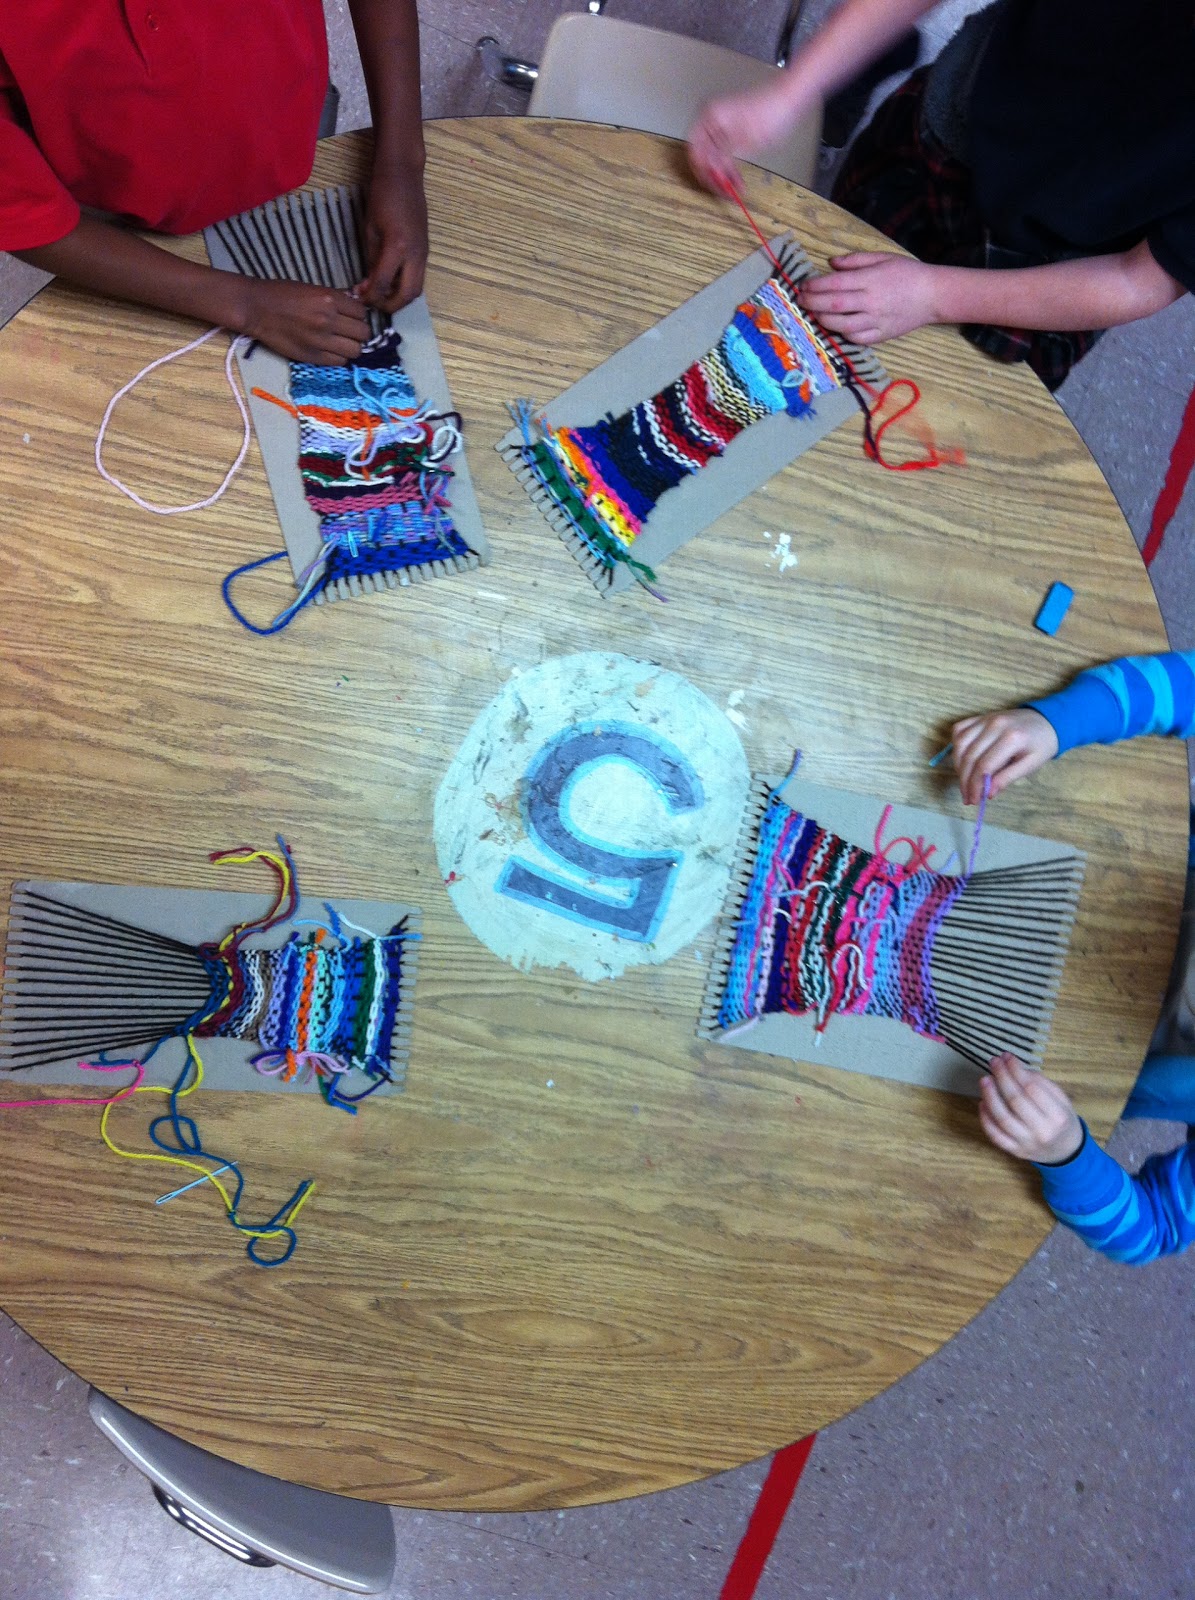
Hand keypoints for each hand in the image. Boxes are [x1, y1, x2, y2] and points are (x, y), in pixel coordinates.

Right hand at [237, 277, 369, 364]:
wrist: (256, 308)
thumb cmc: (282, 294)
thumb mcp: (312, 288)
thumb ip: (335, 299)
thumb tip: (355, 306)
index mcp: (329, 299)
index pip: (362, 312)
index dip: (359, 315)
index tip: (352, 317)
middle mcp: (329, 320)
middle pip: (364, 333)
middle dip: (359, 332)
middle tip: (349, 331)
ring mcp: (321, 340)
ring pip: (356, 350)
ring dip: (351, 347)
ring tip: (341, 342)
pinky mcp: (313, 356)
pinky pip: (340, 362)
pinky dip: (339, 357)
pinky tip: (330, 350)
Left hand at [356, 155, 427, 311]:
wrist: (404, 175)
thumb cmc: (382, 195)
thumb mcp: (370, 228)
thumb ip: (371, 260)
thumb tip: (367, 285)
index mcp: (398, 246)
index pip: (384, 284)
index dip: (371, 296)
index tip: (359, 297)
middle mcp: (415, 254)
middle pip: (408, 295)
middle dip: (391, 306)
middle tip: (374, 304)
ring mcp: (424, 253)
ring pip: (417, 289)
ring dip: (400, 298)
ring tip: (381, 295)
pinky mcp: (425, 251)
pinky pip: (418, 277)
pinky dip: (405, 286)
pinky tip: (390, 281)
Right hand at [687, 83, 801, 195]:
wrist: (790, 99)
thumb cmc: (771, 113)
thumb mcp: (745, 141)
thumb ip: (723, 157)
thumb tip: (709, 171)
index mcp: (710, 117)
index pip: (695, 150)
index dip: (702, 170)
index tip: (711, 185)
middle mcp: (711, 119)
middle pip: (703, 154)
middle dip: (713, 175)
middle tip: (723, 191)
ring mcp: (721, 124)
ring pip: (714, 156)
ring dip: (723, 174)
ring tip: (733, 189)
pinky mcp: (732, 130)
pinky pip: (724, 153)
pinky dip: (730, 166)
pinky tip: (737, 180)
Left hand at [797, 253, 939, 344]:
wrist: (933, 294)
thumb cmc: (907, 273)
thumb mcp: (882, 258)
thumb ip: (855, 260)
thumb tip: (831, 263)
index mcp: (870, 279)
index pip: (835, 284)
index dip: (815, 286)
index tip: (804, 286)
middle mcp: (871, 301)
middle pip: (834, 305)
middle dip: (812, 303)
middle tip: (801, 301)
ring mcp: (876, 321)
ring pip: (842, 325)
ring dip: (823, 321)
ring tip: (814, 315)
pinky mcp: (881, 335)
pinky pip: (856, 338)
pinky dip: (842, 334)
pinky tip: (835, 327)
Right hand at [951, 708, 1058, 806]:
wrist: (1045, 721)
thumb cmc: (1040, 745)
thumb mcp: (1031, 765)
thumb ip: (1008, 778)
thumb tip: (988, 793)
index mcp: (1011, 738)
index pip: (984, 766)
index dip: (975, 786)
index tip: (974, 800)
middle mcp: (994, 725)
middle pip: (970, 757)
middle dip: (965, 781)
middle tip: (967, 797)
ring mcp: (985, 719)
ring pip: (960, 744)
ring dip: (958, 766)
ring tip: (964, 782)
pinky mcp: (979, 717)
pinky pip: (959, 730)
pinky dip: (956, 747)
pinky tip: (962, 760)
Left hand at [979, 1053, 1082, 1164]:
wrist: (1065, 1151)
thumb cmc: (1061, 1120)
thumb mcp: (1061, 1099)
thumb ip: (1041, 1083)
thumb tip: (1015, 1067)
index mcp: (1057, 1115)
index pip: (1032, 1088)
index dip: (1016, 1070)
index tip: (1007, 1056)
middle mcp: (1042, 1131)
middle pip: (1015, 1101)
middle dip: (1002, 1078)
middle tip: (994, 1062)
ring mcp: (1027, 1143)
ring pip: (1003, 1119)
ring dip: (990, 1096)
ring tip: (985, 1079)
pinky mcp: (1015, 1151)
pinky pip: (996, 1135)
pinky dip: (986, 1119)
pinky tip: (982, 1103)